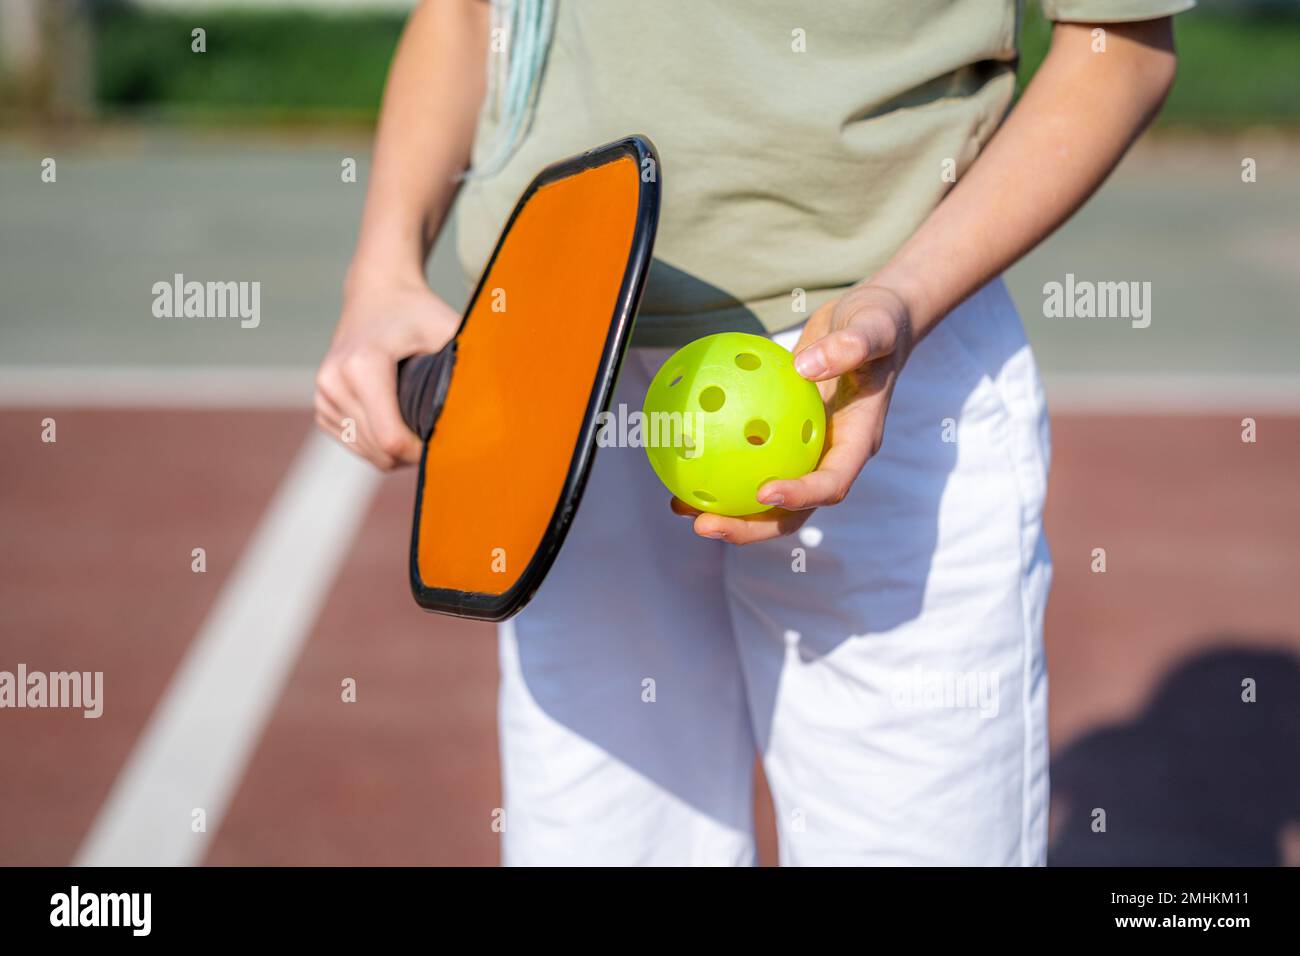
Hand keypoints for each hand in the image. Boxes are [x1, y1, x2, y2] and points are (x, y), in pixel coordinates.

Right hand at [315, 275, 459, 469]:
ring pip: (367, 453)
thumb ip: (472, 364)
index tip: (444, 443)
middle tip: (438, 434)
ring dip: (396, 451)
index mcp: (364, 366)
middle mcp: (335, 381)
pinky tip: (397, 421)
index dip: (421, 452)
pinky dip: (377, 444)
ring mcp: (324, 394)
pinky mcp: (321, 405)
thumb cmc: (418, 313)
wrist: (376, 292)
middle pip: (380, 451)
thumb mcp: (449, 330)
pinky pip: (354, 444)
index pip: (391, 438)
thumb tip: (495, 407)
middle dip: (412, 453)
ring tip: (419, 426)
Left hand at [673, 284, 914, 543]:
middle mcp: (832, 456)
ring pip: (768, 498)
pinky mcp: (786, 439)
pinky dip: (720, 465)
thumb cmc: (878, 323)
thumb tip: (806, 367)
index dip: (800, 496)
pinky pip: (752, 459)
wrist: (874, 322)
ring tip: (680, 508)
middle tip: (705, 525)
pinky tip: (681, 459)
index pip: (832, 482)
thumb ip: (848, 347)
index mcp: (858, 441)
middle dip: (750, 526)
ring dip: (728, 510)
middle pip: (794, 511)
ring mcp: (807, 451)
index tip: (764, 493)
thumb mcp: (872, 327)